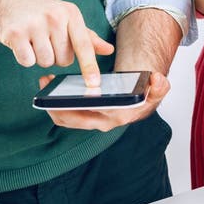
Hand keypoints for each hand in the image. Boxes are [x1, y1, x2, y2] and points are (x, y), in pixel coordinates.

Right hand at [0, 0, 113, 85]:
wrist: (4, 1)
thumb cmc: (40, 12)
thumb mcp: (65, 17)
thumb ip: (87, 36)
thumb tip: (108, 50)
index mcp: (70, 13)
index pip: (83, 44)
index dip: (90, 66)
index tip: (94, 84)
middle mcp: (54, 17)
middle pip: (63, 60)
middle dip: (55, 56)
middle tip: (46, 39)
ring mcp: (34, 24)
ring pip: (46, 62)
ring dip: (40, 57)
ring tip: (34, 39)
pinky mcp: (15, 33)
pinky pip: (27, 62)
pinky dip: (25, 57)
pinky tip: (22, 42)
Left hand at [37, 71, 169, 131]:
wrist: (141, 99)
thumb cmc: (145, 94)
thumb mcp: (157, 89)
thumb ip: (160, 86)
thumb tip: (157, 81)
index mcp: (117, 116)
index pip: (95, 115)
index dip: (80, 108)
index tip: (67, 98)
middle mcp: (103, 122)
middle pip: (74, 119)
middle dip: (57, 107)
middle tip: (46, 90)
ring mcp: (92, 120)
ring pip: (66, 118)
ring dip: (51, 104)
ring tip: (43, 83)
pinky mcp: (84, 115)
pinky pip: (65, 113)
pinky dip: (54, 103)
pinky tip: (48, 85)